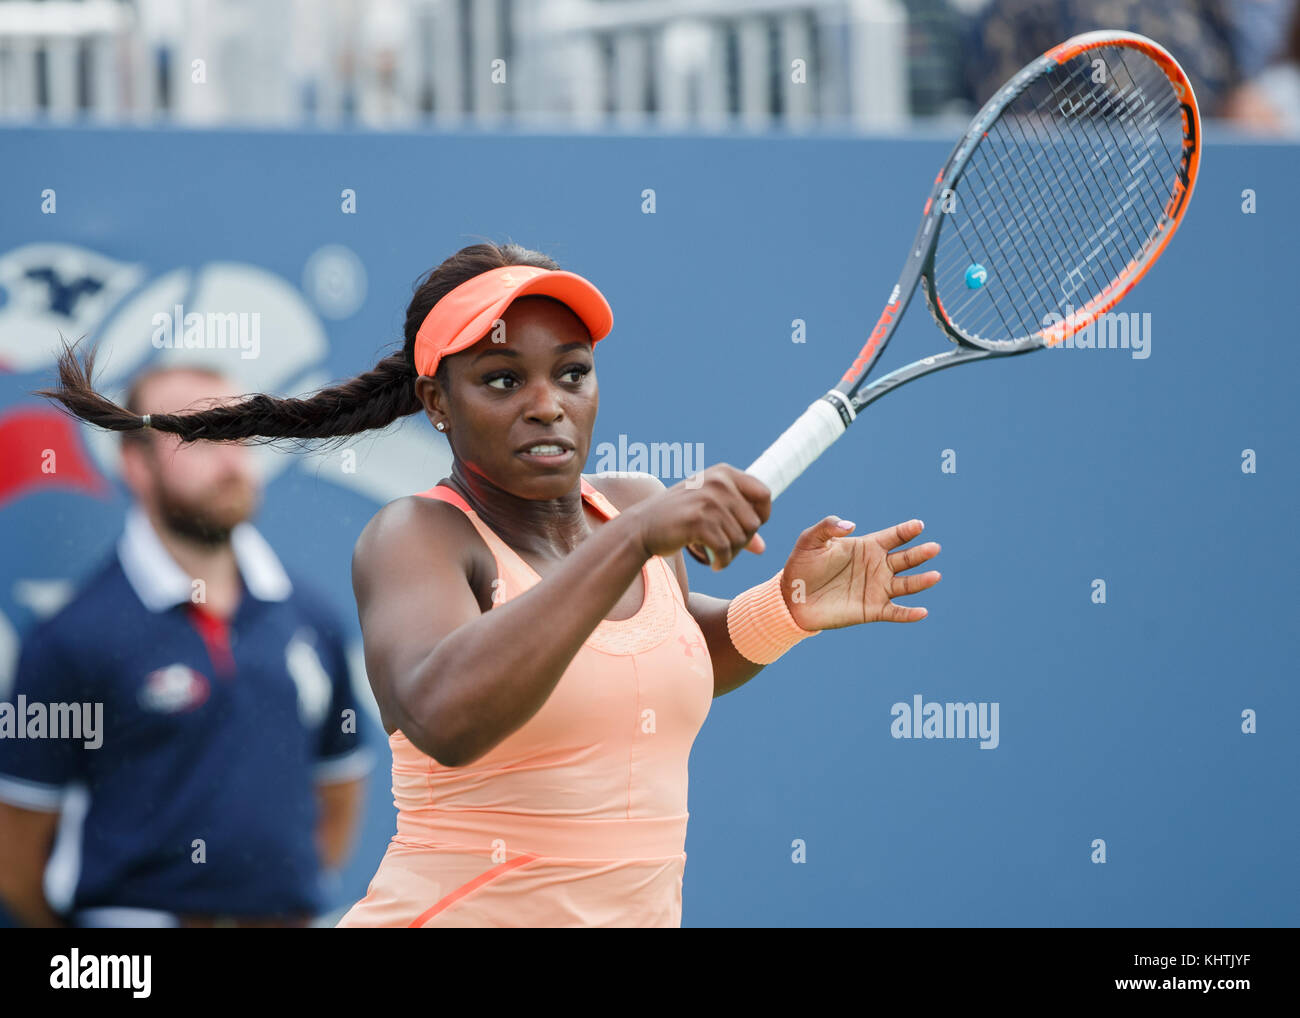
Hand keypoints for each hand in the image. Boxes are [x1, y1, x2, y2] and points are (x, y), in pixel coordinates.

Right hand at [628, 464, 769, 569]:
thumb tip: (762, 549)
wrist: (641, 527)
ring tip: (718, 557)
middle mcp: (718, 482)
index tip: (747, 531)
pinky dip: (722, 562)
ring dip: (731, 555)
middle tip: (727, 551)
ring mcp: (708, 500)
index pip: (764, 494)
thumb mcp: (710, 513)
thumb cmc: (678, 519)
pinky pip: (725, 549)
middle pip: (754, 522)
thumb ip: (737, 525)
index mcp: (724, 473)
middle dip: (743, 542)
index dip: (762, 516)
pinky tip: (714, 564)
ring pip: (741, 539)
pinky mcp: (698, 521)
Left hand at [779, 517, 940, 629]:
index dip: (907, 530)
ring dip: (921, 581)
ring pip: (906, 585)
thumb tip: (852, 525)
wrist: (792, 597)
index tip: (919, 526)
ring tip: (935, 576)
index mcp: (867, 547)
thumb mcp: (810, 540)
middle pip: (906, 559)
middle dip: (921, 553)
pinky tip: (922, 612)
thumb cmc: (802, 565)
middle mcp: (877, 567)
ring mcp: (877, 589)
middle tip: (934, 548)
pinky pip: (895, 612)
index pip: (893, 537)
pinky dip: (909, 614)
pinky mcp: (872, 610)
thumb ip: (828, 526)